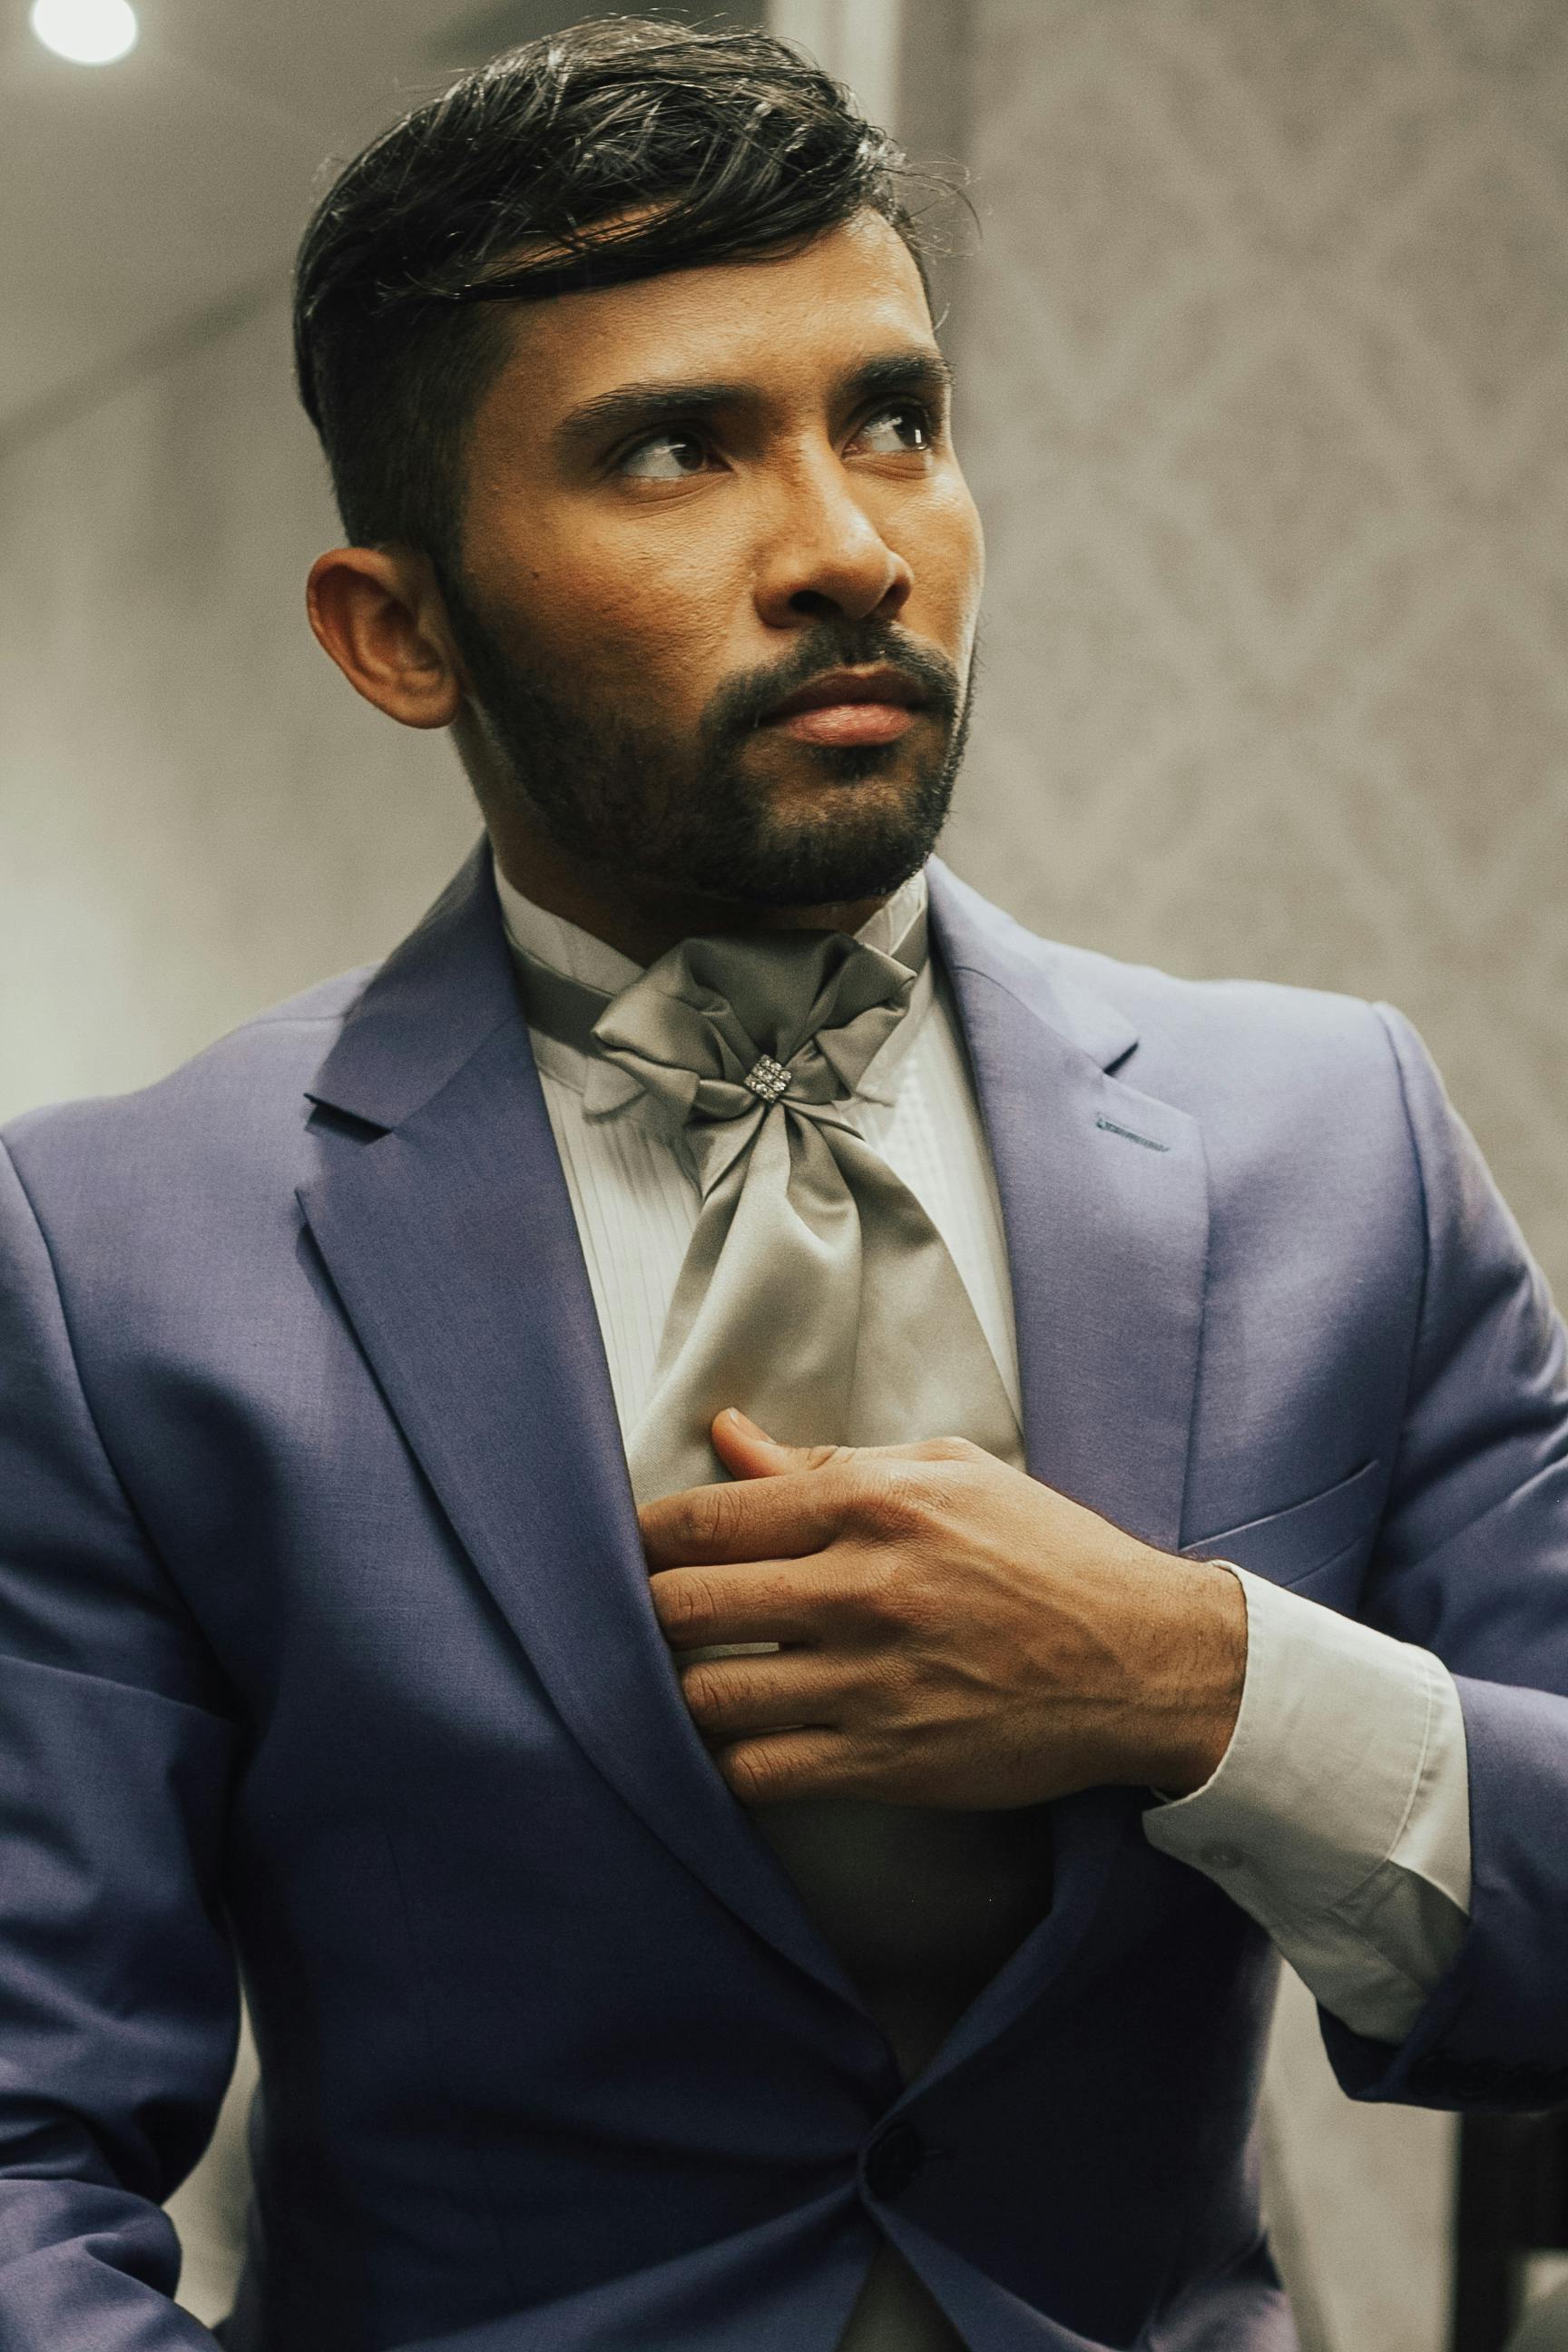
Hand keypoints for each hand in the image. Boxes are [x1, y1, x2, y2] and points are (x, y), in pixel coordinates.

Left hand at [640, 1412, 1246, 1810]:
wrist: (1145, 1660)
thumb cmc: (1047, 1555)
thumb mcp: (948, 1473)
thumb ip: (825, 1459)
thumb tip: (728, 1437)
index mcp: (873, 1503)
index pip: (703, 1518)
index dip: (650, 1537)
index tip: (649, 1551)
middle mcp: (864, 1590)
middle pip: (681, 1607)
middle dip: (654, 1612)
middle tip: (669, 1617)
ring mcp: (872, 1682)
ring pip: (705, 1696)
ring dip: (691, 1689)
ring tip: (711, 1676)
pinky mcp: (886, 1762)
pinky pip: (756, 1773)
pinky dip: (736, 1758)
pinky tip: (755, 1735)